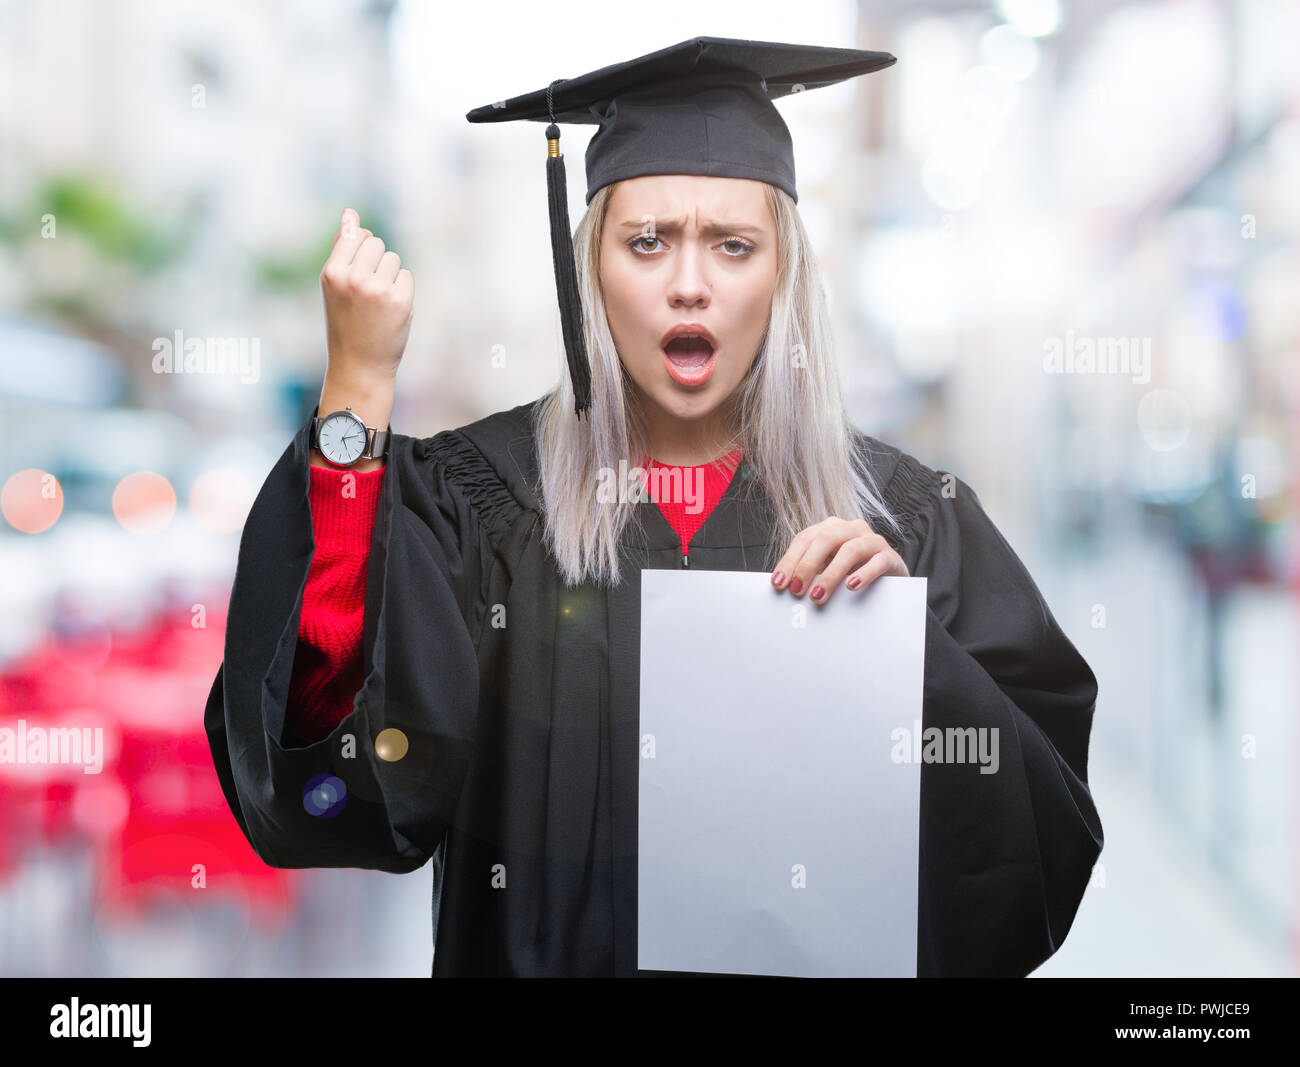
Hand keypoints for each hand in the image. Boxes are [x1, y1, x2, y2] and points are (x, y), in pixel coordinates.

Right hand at [320, 207, 413, 384]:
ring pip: (393, 258)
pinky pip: (406, 276)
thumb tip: (350, 213)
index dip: (360, 251)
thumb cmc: (346, 320)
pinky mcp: (400, 300)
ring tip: (377, 302)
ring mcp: (377, 289)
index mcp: (332, 272)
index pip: (356, 234)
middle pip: (377, 243)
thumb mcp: (335, 283)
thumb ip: (342, 247)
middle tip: (366, 293)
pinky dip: (401, 290)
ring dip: (389, 276)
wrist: (360, 363)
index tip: (356, 273)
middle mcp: (353, 278)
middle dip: (376, 263)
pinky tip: (390, 310)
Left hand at [770, 517, 908, 603]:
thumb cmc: (852, 571)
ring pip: (850, 550)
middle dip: (807, 566)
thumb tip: (786, 587)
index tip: (779, 583)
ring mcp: (872, 540)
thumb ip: (810, 572)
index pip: (805, 538)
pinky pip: (877, 562)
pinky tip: (851, 586)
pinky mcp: (890, 556)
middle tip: (797, 590)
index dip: (790, 560)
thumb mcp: (828, 568)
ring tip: (819, 595)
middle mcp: (851, 529)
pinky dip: (863, 574)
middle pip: (826, 540)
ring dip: (831, 574)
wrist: (890, 575)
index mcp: (831, 528)